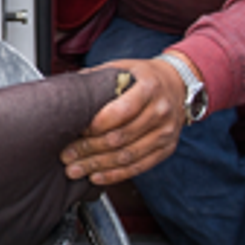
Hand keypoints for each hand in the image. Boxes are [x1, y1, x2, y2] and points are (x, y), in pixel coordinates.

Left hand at [60, 57, 191, 184]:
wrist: (178, 84)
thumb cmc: (144, 77)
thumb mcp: (123, 67)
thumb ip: (97, 78)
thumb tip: (67, 91)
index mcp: (149, 87)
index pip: (120, 111)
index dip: (95, 125)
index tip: (75, 130)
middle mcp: (160, 111)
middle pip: (121, 137)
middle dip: (89, 149)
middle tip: (66, 155)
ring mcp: (165, 132)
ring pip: (127, 156)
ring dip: (97, 166)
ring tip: (75, 170)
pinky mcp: (166, 149)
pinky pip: (139, 167)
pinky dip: (115, 175)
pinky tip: (96, 176)